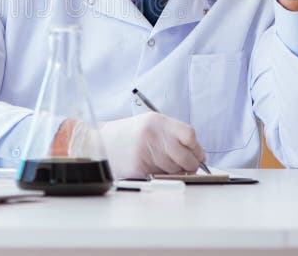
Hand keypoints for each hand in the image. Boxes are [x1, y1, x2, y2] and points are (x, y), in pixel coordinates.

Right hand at [71, 112, 205, 178]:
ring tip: (163, 163)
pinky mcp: (139, 167)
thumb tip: (197, 153)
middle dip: (190, 165)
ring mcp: (145, 152)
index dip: (197, 148)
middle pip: (186, 156)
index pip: (189, 135)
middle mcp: (152, 135)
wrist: (100, 143)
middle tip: (188, 166)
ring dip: (176, 171)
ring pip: (175, 170)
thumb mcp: (149, 124)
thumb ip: (172, 134)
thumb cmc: (128, 134)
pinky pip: (162, 176)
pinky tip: (153, 168)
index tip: (198, 154)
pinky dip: (162, 176)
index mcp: (157, 121)